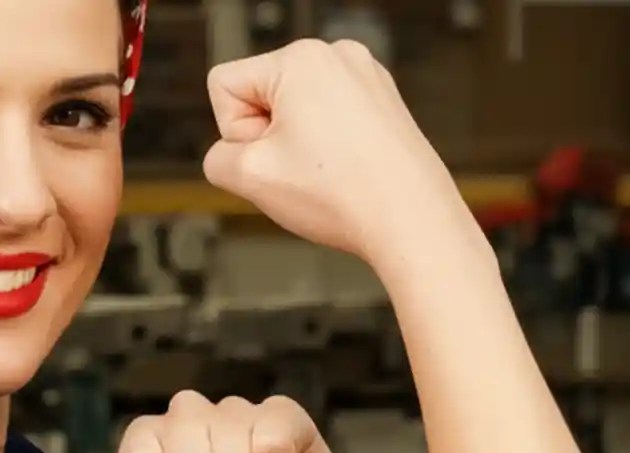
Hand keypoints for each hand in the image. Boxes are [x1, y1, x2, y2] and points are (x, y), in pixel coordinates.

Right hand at [202, 39, 481, 267]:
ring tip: (326, 173)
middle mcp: (336, 55)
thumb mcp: (249, 178)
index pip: (224, 85)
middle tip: (300, 170)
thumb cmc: (343, 195)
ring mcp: (365, 76)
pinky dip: (327, 147)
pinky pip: (328, 120)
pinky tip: (345, 172)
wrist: (411, 220)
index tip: (271, 158)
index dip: (234, 131)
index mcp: (301, 58)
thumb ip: (217, 158)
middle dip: (268, 137)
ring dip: (296, 145)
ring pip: (294, 110)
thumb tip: (232, 154)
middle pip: (260, 95)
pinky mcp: (383, 101)